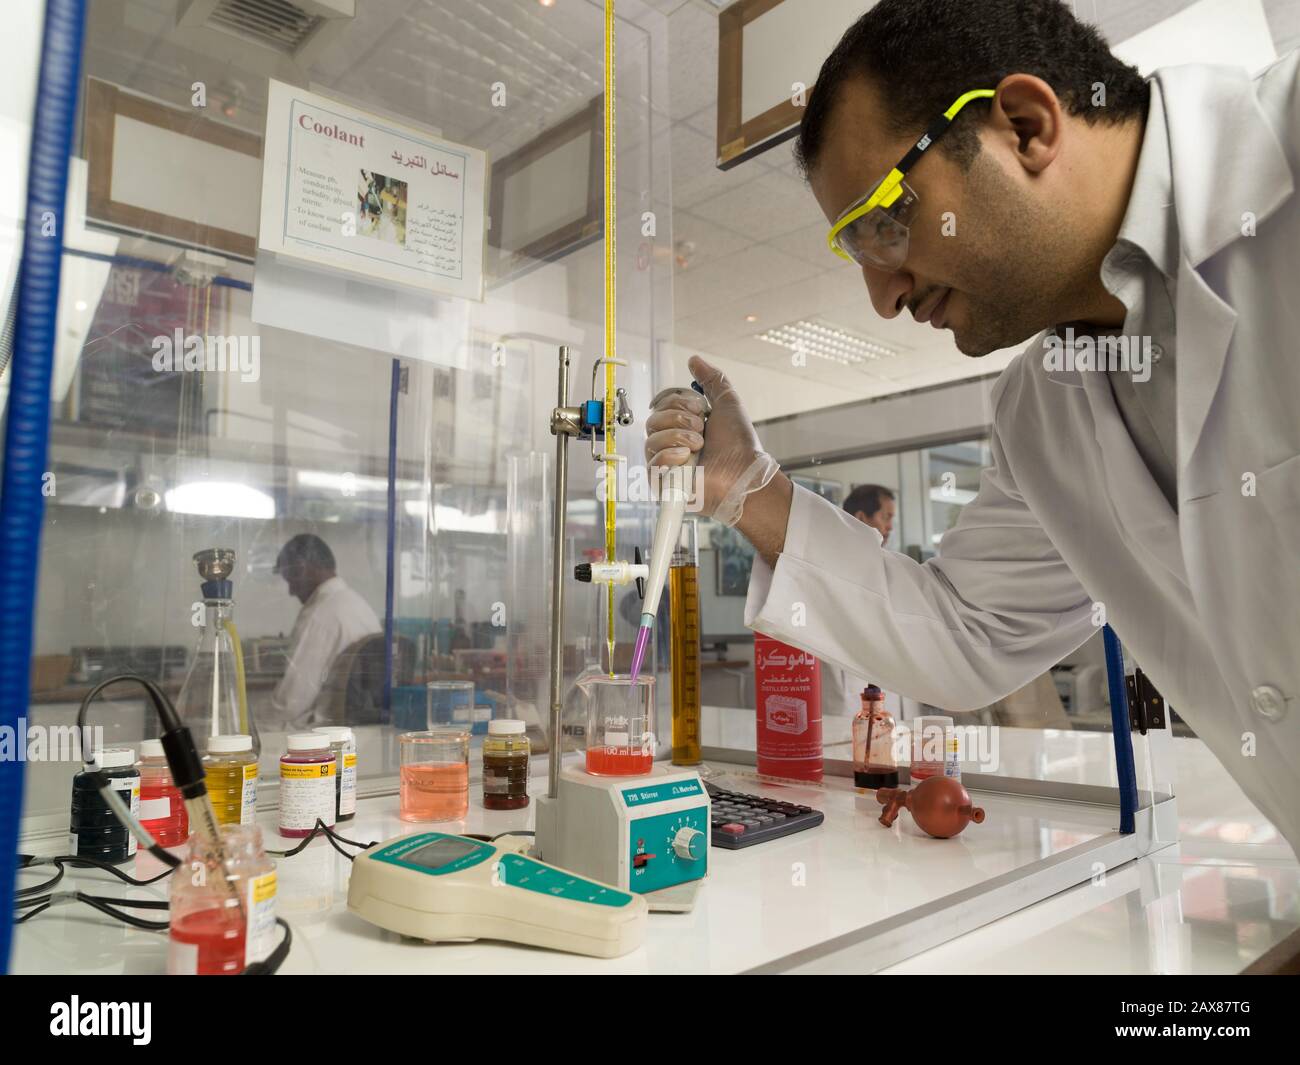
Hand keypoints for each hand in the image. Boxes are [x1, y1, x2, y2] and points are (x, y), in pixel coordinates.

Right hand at [644, 356, 778, 525]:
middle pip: (653, 419)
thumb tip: (694, 360)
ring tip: (699, 446)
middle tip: (702, 429)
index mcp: (683, 425)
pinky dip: (671, 457)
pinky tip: (688, 460)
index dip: (677, 403)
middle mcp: (672, 443)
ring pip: (652, 438)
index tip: (699, 408)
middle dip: (680, 419)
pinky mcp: (662, 483)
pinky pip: (652, 462)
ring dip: (679, 437)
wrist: (743, 473)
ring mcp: (666, 463)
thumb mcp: (727, 403)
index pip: (661, 404)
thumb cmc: (739, 445)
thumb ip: (712, 380)